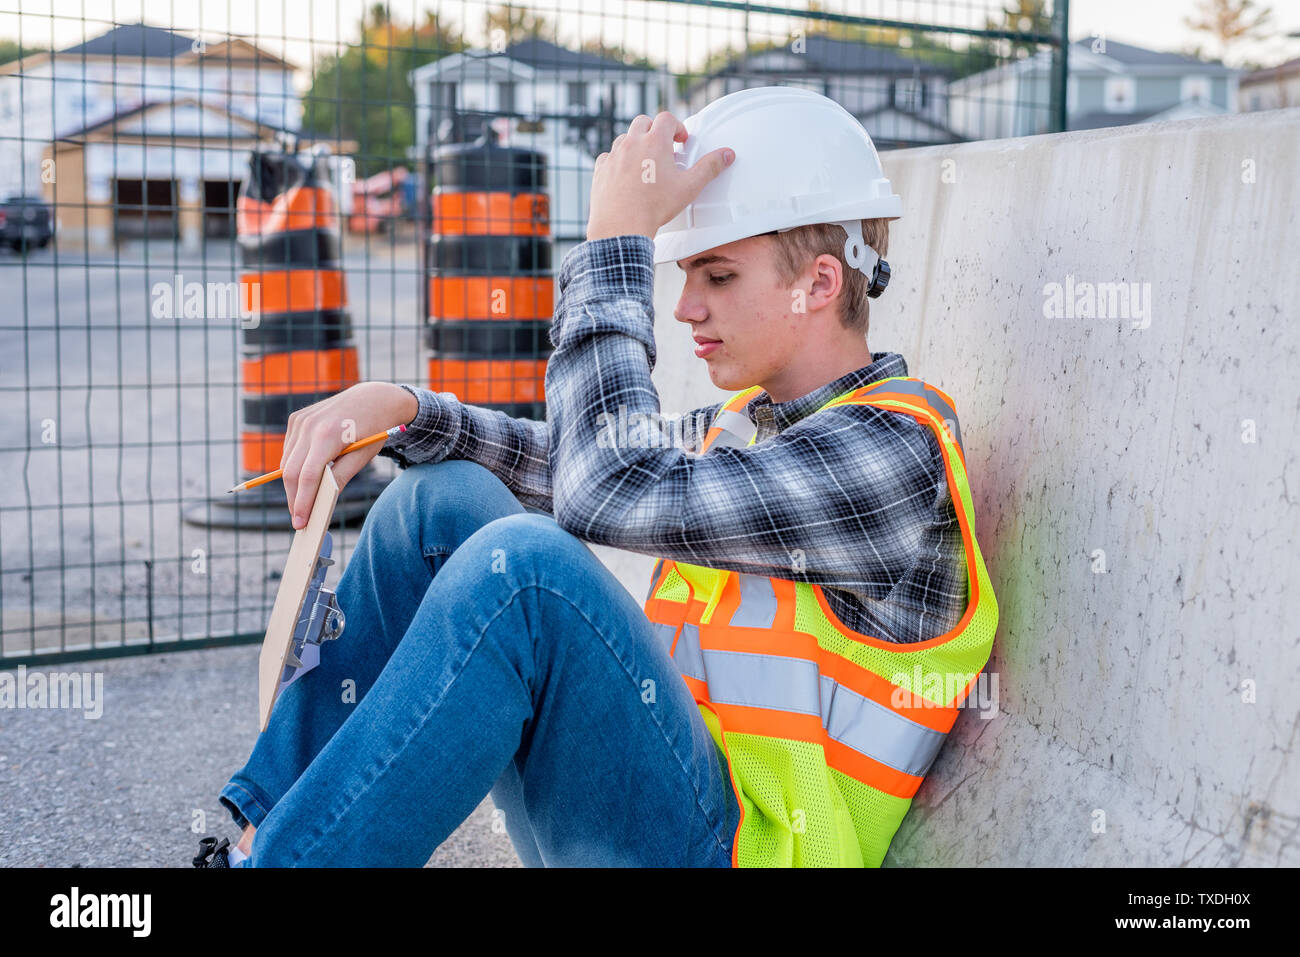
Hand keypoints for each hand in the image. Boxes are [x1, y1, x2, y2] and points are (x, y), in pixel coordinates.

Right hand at [281, 381, 416, 528]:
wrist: (373, 397)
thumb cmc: (373, 429)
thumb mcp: (363, 456)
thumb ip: (340, 477)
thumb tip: (321, 501)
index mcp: (328, 434)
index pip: (308, 475)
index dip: (302, 502)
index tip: (300, 523)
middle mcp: (309, 425)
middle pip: (290, 472)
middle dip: (294, 498)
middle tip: (299, 520)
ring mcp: (299, 420)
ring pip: (286, 462)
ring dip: (292, 485)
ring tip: (302, 504)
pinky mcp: (296, 419)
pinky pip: (289, 450)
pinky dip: (294, 467)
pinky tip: (304, 478)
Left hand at [586, 112, 734, 241]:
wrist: (622, 226)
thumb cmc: (653, 207)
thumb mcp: (689, 187)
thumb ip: (709, 168)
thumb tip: (725, 155)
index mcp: (654, 142)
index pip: (666, 118)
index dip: (677, 126)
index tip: (680, 139)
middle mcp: (632, 144)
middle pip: (643, 122)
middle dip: (655, 130)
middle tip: (663, 146)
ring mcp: (614, 156)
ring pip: (624, 138)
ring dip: (635, 143)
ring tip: (645, 160)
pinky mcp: (601, 170)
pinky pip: (608, 156)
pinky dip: (617, 160)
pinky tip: (625, 173)